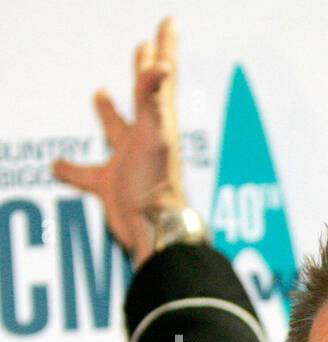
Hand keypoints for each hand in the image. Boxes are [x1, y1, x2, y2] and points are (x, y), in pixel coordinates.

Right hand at [52, 17, 187, 266]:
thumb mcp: (155, 135)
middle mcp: (146, 139)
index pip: (161, 77)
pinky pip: (85, 174)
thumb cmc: (158, 184)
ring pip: (115, 131)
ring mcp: (129, 162)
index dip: (164, 49)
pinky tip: (56, 165)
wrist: (155, 231)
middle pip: (144, 96)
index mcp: (158, 122)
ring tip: (100, 93)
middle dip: (143, 71)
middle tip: (144, 48)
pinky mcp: (112, 186)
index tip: (170, 23)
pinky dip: (70, 169)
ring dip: (108, 112)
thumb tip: (161, 64)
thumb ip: (153, 99)